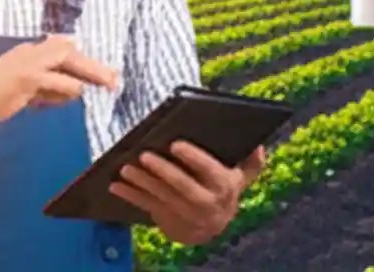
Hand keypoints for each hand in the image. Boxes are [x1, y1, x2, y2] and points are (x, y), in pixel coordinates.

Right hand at [0, 34, 118, 133]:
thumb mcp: (22, 90)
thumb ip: (45, 86)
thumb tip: (74, 89)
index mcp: (28, 53)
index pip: (64, 49)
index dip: (85, 61)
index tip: (105, 74)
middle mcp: (29, 52)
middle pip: (70, 50)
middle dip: (95, 66)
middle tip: (115, 80)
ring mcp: (26, 63)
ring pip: (68, 60)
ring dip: (88, 76)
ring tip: (103, 86)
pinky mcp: (23, 78)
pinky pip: (57, 81)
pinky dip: (67, 91)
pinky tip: (65, 98)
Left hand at [109, 141, 266, 244]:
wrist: (212, 228)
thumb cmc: (223, 191)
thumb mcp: (241, 177)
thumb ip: (251, 162)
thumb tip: (259, 143)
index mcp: (225, 187)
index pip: (210, 171)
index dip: (194, 158)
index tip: (175, 144)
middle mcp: (207, 204)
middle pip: (183, 187)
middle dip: (163, 172)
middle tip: (144, 155)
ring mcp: (185, 216)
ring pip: (162, 197)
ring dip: (142, 183)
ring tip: (126, 167)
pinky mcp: (166, 221)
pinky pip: (146, 208)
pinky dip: (130, 196)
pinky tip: (115, 185)